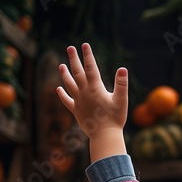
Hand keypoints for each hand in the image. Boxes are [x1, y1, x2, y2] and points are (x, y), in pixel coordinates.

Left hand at [57, 44, 128, 159]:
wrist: (104, 136)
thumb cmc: (115, 118)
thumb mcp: (122, 100)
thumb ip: (121, 84)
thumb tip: (123, 68)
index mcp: (95, 88)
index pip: (90, 67)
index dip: (87, 55)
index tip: (84, 45)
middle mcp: (84, 92)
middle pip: (77, 72)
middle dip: (73, 59)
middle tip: (70, 48)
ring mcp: (78, 101)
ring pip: (69, 84)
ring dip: (65, 74)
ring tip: (61, 65)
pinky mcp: (76, 110)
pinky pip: (66, 100)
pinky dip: (62, 94)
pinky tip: (59, 89)